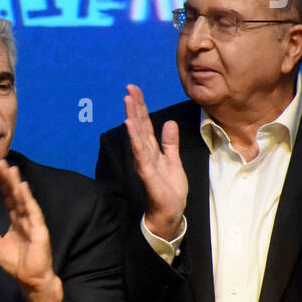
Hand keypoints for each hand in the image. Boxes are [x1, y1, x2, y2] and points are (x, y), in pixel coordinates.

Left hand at [0, 160, 62, 301]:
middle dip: (8, 179)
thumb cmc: (16, 264)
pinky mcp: (40, 231)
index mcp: (16, 221)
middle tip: (1, 161)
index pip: (8, 198)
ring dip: (17, 184)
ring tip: (11, 169)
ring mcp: (33, 223)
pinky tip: (23, 188)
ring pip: (24, 200)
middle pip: (16, 195)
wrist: (30, 280)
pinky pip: (33, 212)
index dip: (1, 184)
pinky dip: (28, 200)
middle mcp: (25, 218)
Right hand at [123, 84, 186, 239]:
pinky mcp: (147, 172)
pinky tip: (130, 125)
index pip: (145, 124)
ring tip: (128, 101)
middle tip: (129, 88)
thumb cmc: (169, 190)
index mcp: (151, 150)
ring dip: (132, 117)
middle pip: (139, 126)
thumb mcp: (173, 161)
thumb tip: (169, 123)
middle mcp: (144, 153)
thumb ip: (170, 143)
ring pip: (137, 135)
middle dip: (134, 106)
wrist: (169, 213)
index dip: (140, 107)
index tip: (134, 90)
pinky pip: (140, 152)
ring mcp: (144, 162)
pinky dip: (134, 138)